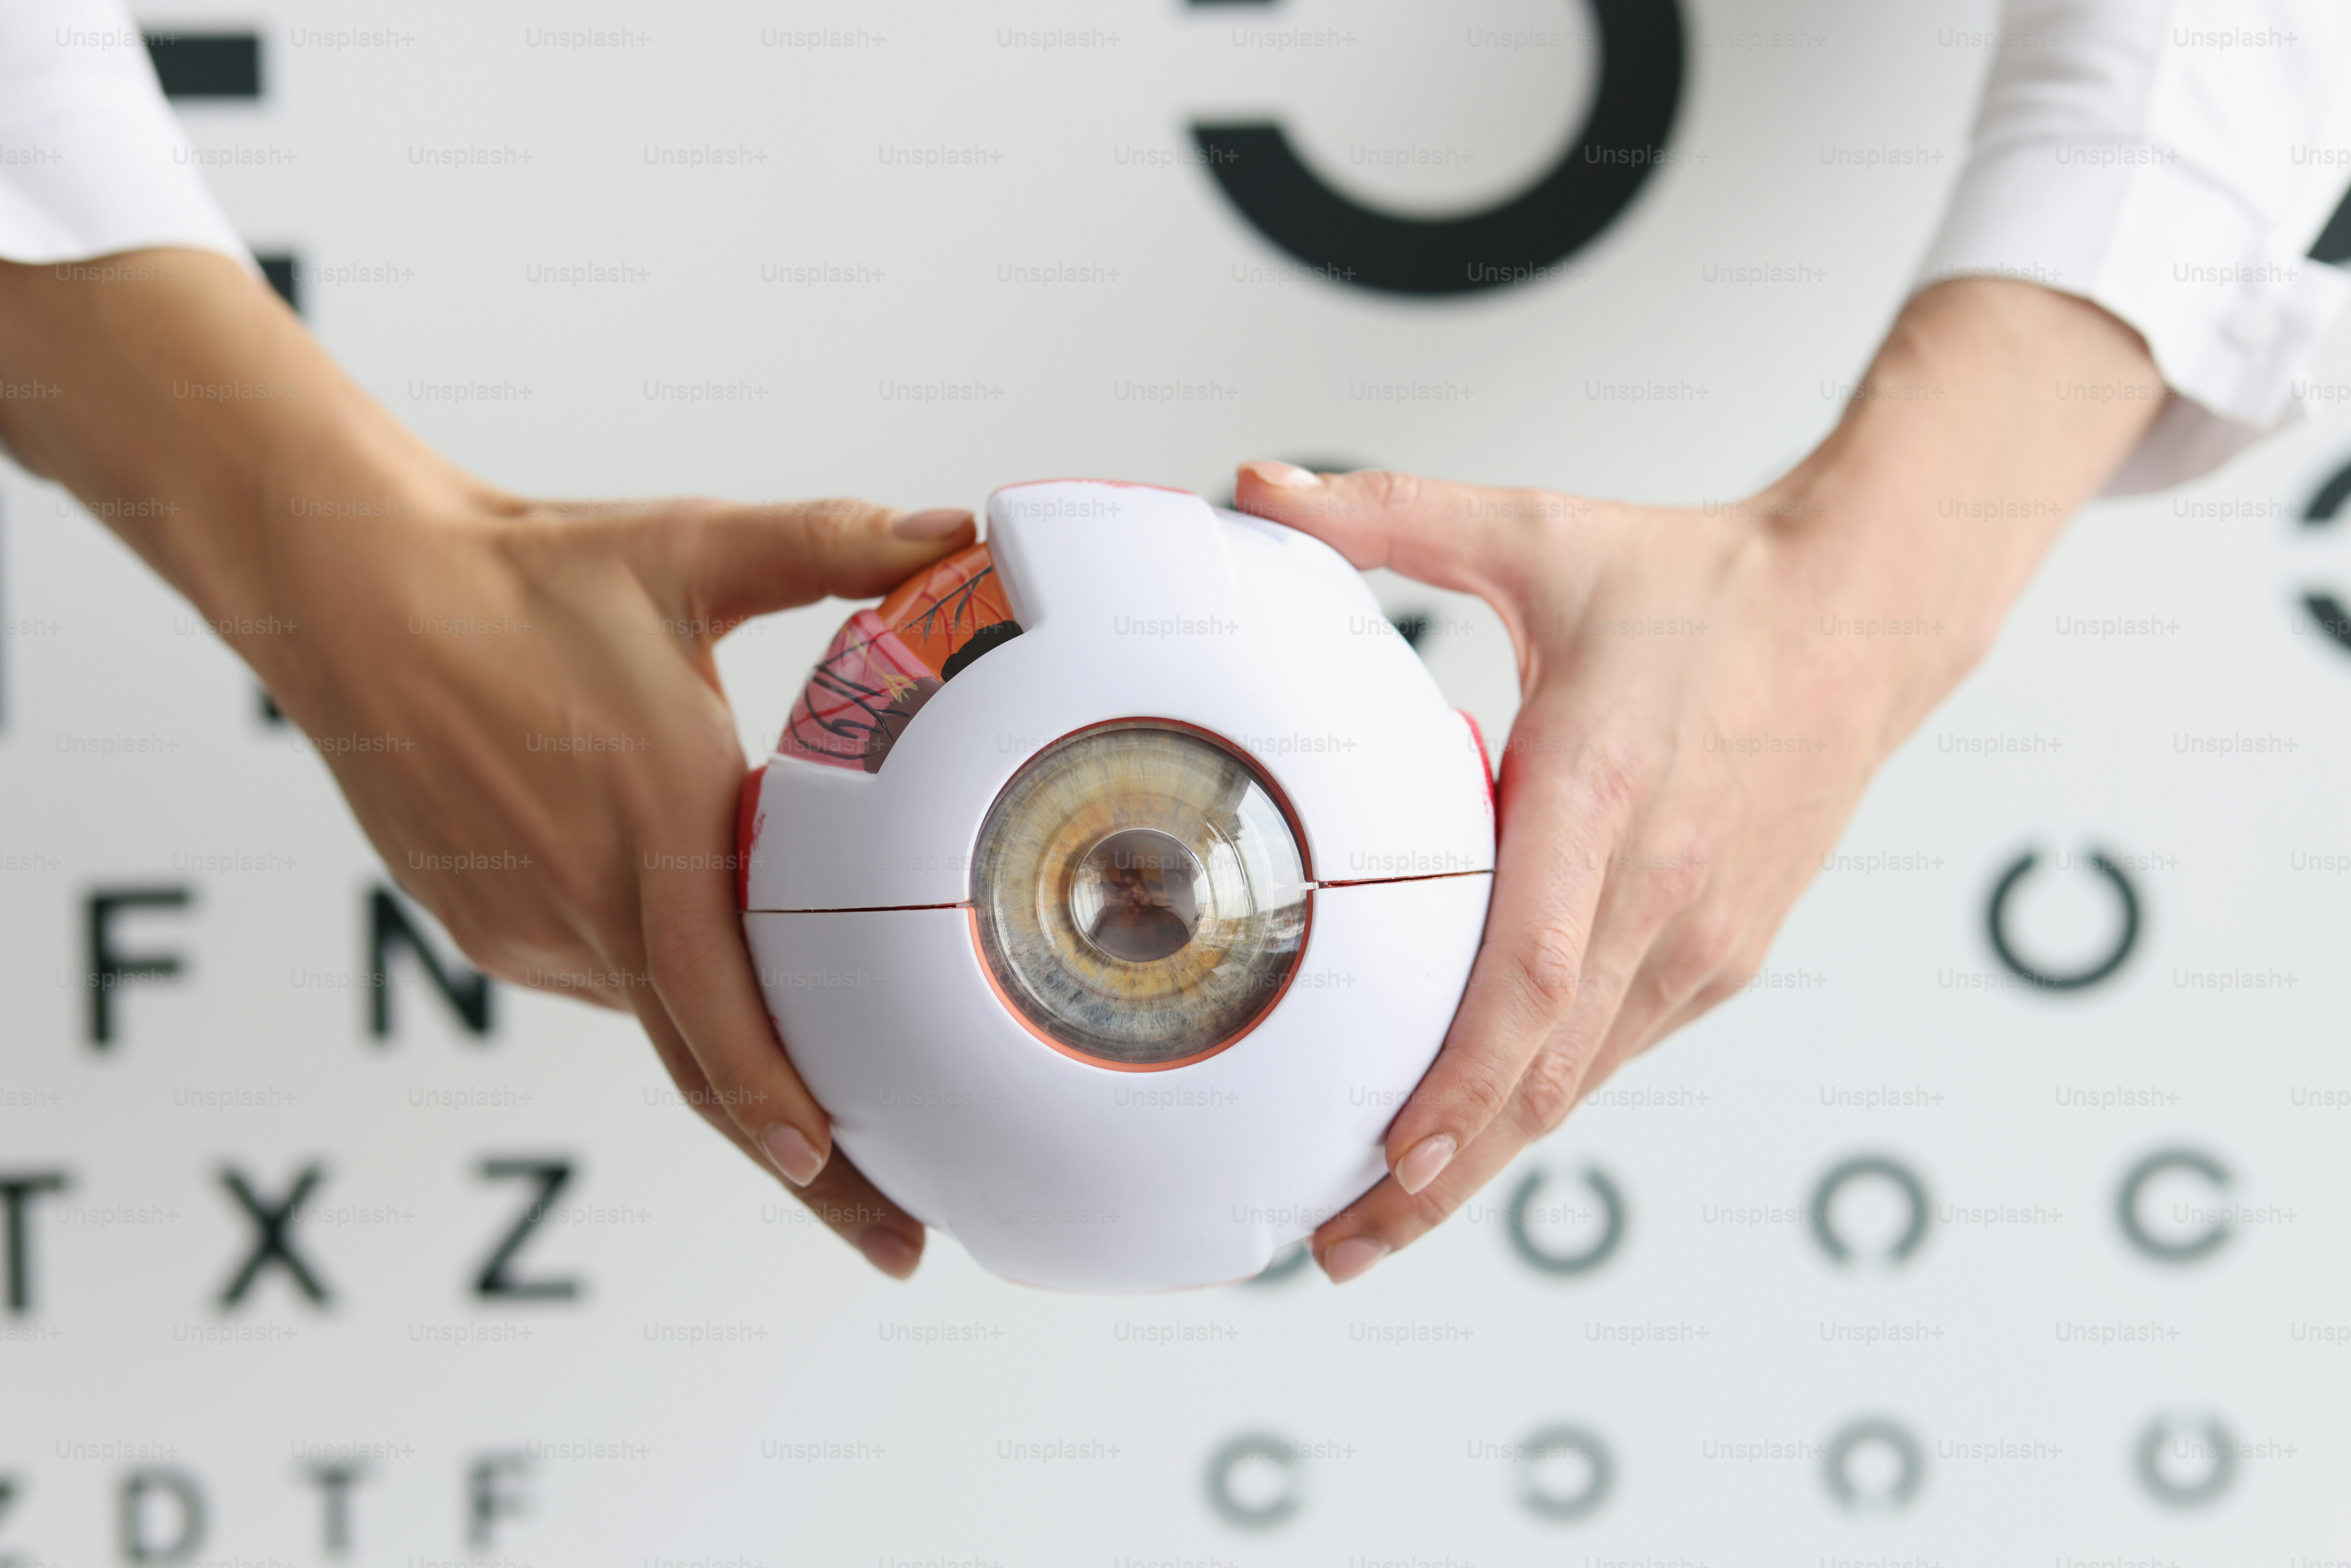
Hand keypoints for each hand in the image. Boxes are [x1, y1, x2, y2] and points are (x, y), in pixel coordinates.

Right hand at [260, 485, 974, 1280]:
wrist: (358, 587)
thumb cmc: (531, 570)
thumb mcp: (694, 546)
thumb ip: (829, 543)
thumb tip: (952, 524)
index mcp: (654, 830)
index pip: (720, 1007)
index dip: (779, 1100)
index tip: (832, 1173)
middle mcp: (588, 901)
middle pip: (705, 1064)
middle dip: (806, 1165)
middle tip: (893, 1242)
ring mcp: (526, 925)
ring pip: (655, 1017)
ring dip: (734, 1060)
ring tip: (829, 1112)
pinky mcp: (488, 925)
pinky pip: (599, 976)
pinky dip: (661, 987)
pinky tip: (697, 960)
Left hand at [1235, 278, 2167, 1281]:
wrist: (1860, 612)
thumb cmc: (1695, 584)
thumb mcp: (1536, 532)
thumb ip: (1390, 514)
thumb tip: (1260, 485)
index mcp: (1601, 797)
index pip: (1526, 979)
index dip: (1458, 1085)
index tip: (1387, 1162)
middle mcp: (1662, 889)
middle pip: (1543, 1070)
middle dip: (1441, 1173)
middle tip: (1342, 1245)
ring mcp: (1703, 934)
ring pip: (1579, 1079)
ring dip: (1488, 1154)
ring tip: (1388, 1216)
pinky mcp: (1725, 949)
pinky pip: (1617, 1046)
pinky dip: (1545, 1099)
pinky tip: (1481, 1135)